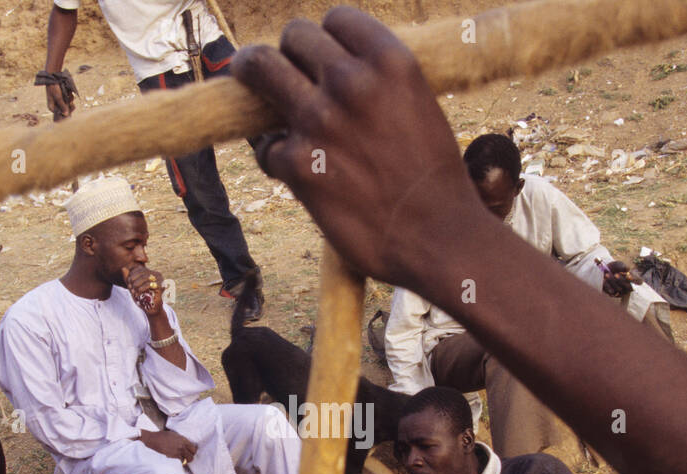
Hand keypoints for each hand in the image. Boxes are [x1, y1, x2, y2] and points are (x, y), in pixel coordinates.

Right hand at [47, 82, 73, 119]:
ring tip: (70, 96)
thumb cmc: (54, 87)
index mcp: (51, 106)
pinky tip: (70, 93)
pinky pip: (68, 99)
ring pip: (67, 104)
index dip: (65, 114)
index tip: (70, 112)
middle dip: (69, 106)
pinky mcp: (63, 96)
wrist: (54, 75)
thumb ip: (62, 106)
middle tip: (72, 104)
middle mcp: (55, 104)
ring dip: (70, 100)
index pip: (59, 114)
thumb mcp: (58, 97)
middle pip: (64, 110)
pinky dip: (70, 96)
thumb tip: (66, 115)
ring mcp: (59, 100)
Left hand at [123, 264, 164, 315]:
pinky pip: (148, 284)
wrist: (150, 309)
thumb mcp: (132, 287)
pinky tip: (137, 294)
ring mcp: (160, 279)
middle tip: (129, 287)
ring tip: (133, 292)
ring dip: (136, 285)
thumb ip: (128, 278)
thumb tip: (123, 268)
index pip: (138, 268)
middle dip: (133, 280)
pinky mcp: (161, 285)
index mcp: (150, 272)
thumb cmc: (142, 297)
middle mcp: (156, 274)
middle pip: (141, 271)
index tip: (128, 284)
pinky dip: (140, 289)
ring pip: (145, 277)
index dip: (131, 275)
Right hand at [140, 429, 196, 462]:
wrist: (153, 439)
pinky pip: (180, 461)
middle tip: (187, 456)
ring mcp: (177, 452)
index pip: (194, 448)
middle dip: (190, 456)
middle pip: (192, 456)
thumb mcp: (174, 434)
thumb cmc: (162, 435)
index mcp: (183, 440)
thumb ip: (181, 439)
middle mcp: (182, 446)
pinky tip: (177, 459)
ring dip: (186, 460)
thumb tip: (185, 443)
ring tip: (183, 458)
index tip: (191, 451)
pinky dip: (180, 461)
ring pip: (187, 460)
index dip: (193, 451)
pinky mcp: (172, 456)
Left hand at [232, 8, 489, 291]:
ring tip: (248, 80)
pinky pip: (267, 146)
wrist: (438, 238)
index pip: (336, 18)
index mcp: (390, 61)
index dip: (325, 37)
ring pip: (259, 68)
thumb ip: (379, 83)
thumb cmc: (433, 180)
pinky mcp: (297, 163)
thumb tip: (334, 72)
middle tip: (284, 72)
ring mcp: (319, 120)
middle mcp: (351, 81)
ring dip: (253, 75)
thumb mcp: (418, 107)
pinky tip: (299, 173)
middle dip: (289, 54)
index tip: (320, 55)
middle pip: (294, 37)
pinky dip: (277, 159)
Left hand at [601, 260, 639, 297]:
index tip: (629, 276)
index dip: (635, 280)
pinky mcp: (615, 295)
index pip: (639, 281)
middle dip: (621, 280)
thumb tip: (627, 269)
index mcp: (633, 278)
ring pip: (619, 289)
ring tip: (606, 275)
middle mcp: (629, 286)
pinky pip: (612, 292)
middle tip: (615, 274)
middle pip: (629, 287)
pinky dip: (607, 286)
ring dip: (613, 282)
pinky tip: (604, 281)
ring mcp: (623, 292)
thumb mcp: (618, 265)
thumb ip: (622, 267)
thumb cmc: (614, 268)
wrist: (604, 272)